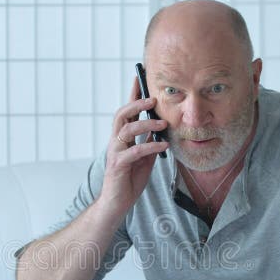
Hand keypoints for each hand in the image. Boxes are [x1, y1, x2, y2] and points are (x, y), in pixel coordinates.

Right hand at [97, 77, 169, 216]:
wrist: (117, 203)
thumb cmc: (128, 181)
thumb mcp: (144, 159)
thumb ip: (150, 144)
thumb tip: (162, 132)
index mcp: (122, 138)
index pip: (127, 112)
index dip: (133, 94)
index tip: (140, 76)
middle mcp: (116, 142)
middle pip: (122, 115)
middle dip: (136, 103)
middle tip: (153, 99)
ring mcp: (115, 152)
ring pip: (126, 130)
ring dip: (145, 123)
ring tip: (163, 123)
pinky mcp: (118, 165)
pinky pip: (135, 151)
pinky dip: (151, 146)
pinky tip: (164, 145)